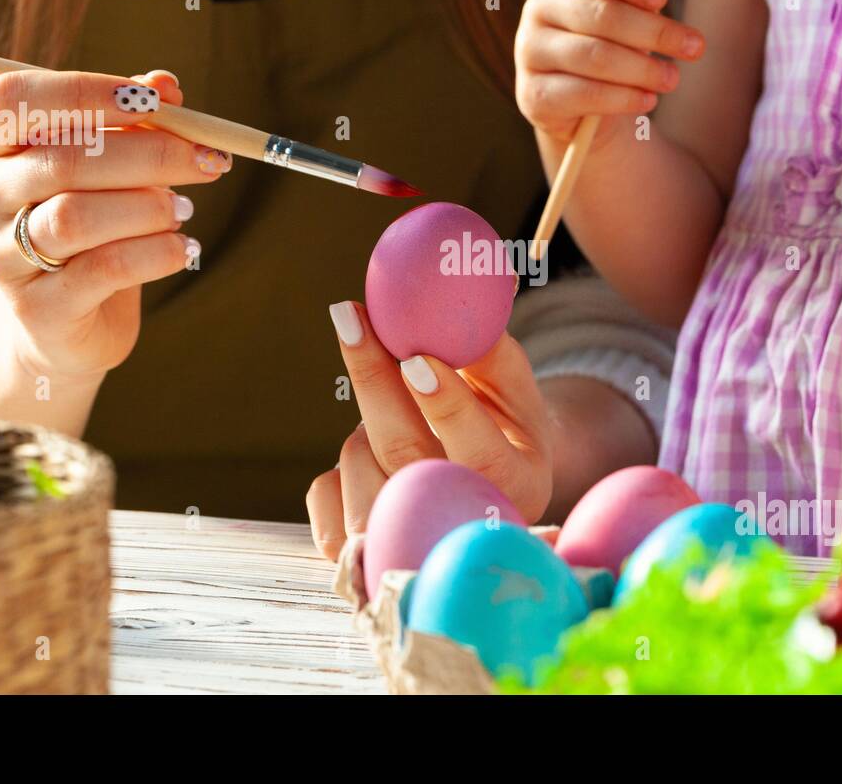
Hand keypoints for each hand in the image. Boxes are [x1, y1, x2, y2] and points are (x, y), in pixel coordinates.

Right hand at [0, 68, 230, 386]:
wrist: (69, 316)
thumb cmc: (93, 222)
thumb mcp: (111, 164)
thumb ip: (133, 119)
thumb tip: (165, 84)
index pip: (16, 100)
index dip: (86, 92)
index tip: (153, 101)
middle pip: (64, 160)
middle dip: (150, 155)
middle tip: (207, 160)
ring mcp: (3, 256)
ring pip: (78, 217)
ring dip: (149, 207)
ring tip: (184, 210)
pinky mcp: (39, 306)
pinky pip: (105, 269)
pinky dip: (157, 253)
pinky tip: (184, 248)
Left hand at [306, 302, 552, 559]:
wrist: (479, 486)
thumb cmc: (502, 425)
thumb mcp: (513, 387)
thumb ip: (489, 348)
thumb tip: (467, 287)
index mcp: (519, 486)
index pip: (481, 454)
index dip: (447, 407)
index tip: (416, 355)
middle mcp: (465, 524)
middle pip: (407, 454)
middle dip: (375, 380)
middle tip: (350, 318)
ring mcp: (406, 546)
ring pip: (361, 466)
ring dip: (363, 421)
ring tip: (392, 411)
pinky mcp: (356, 554)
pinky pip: (323, 491)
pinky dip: (336, 463)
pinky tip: (370, 455)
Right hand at [514, 0, 704, 152]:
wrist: (575, 106)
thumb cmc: (605, 46)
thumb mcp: (624, 15)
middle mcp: (538, 10)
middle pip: (601, 14)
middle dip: (654, 31)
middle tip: (695, 47)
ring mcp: (530, 53)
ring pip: (596, 57)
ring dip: (643, 69)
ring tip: (673, 79)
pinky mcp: (534, 95)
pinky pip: (585, 94)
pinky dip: (623, 98)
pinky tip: (648, 100)